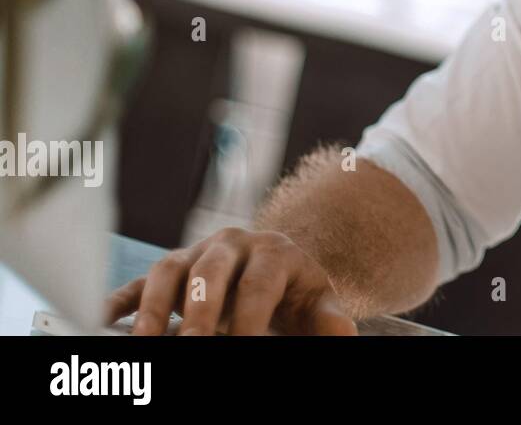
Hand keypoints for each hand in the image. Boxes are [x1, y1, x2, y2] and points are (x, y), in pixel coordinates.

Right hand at [104, 228, 357, 335]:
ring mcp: (197, 253)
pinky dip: (120, 300)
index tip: (241, 346)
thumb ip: (329, 319)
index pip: (258, 284)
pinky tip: (103, 321)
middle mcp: (231, 245)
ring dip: (154, 305)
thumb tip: (344, 334)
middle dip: (199, 308)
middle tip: (193, 343)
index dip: (249, 318)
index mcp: (273, 251)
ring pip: (169, 269)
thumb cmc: (296, 294)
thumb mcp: (318, 302)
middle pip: (210, 270)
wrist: (279, 270)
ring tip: (146, 341)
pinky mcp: (172, 268)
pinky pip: (140, 281)